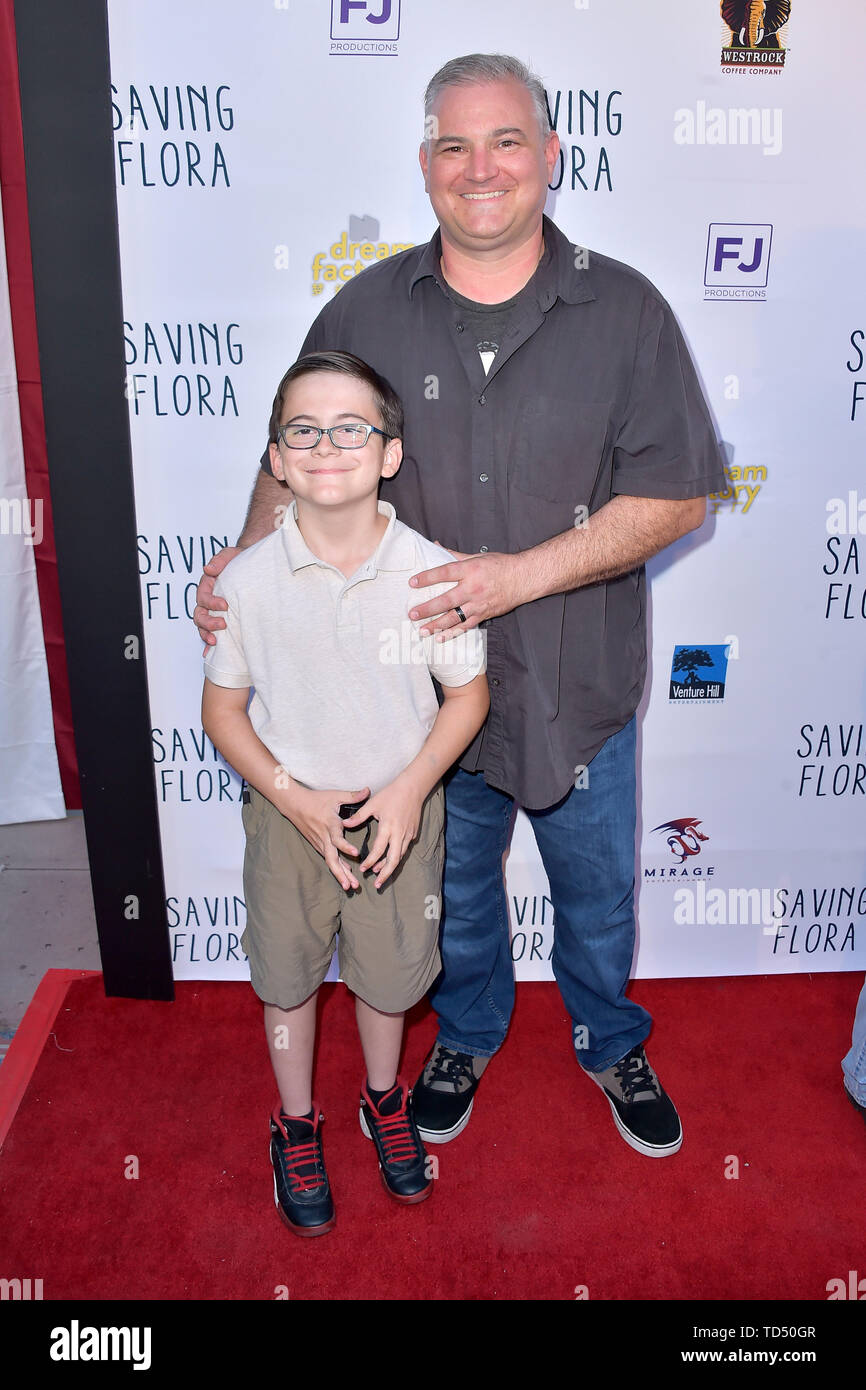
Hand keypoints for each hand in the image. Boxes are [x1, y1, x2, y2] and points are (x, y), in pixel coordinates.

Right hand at [194, 546, 241, 644]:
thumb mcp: (229, 555)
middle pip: (199, 614)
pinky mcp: (221, 618)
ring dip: (206, 634)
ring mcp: (213, 611)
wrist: (251, 565)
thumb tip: (208, 569)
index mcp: (207, 586)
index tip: (225, 605)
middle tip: (223, 625)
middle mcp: (207, 600)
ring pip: (202, 626)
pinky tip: (211, 653)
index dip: (211, 602)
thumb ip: (219, 560)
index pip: (203, 597)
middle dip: (208, 622)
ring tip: (215, 642)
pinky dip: (208, 643)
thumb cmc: (238, 559)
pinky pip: (211, 632)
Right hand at [284, 785, 371, 890]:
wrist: (295, 805)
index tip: (356, 854)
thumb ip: (353, 796)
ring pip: (330, 862)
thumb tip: (369, 790)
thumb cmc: (317, 799)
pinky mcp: (318, 845)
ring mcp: (320, 843)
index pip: (337, 839)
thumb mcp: (335, 795)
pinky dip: (337, 868)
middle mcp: (324, 837)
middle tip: (352, 885)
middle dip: (342, 873)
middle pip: (332, 859)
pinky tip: (345, 877)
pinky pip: (328, 859)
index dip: (346, 847)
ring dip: (340, 875)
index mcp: (330, 824)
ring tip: (350, 887)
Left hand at [342, 775, 425, 887]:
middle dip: (385, 874)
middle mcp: (399, 834)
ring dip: (390, 867)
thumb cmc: (391, 794)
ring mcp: (408, 835)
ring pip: (400, 857)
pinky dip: (396, 857)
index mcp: (388, 827)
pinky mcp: (413, 834)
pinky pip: (404, 850)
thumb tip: (344, 824)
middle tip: (377, 885)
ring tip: (380, 875)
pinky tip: (389, 861)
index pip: (378, 850)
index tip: (363, 869)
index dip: (370, 861)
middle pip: (393, 860)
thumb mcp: (373, 804)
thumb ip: (358, 816)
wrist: (413, 788)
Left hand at [407, 550, 527, 640]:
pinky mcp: (484, 615)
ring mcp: (479, 604)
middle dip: (428, 609)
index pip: (444, 573)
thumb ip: (454, 554)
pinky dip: (453, 633)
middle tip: (412, 614)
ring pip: (455, 617)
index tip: (412, 582)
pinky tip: (441, 638)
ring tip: (422, 631)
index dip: (427, 578)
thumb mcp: (477, 556)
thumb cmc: (500, 565)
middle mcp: (473, 588)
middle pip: (446, 600)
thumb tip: (436, 545)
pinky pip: (466, 626)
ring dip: (437, 625)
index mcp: (470, 570)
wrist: (523, 579)